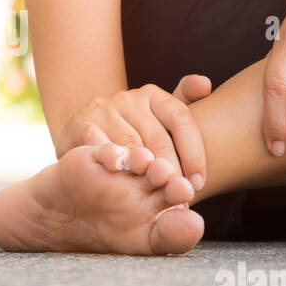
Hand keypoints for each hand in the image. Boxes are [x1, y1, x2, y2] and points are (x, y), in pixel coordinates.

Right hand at [57, 76, 212, 188]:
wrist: (79, 136)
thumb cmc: (126, 133)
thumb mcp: (156, 120)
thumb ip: (183, 107)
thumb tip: (205, 84)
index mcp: (153, 95)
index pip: (181, 119)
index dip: (194, 152)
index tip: (198, 182)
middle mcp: (128, 98)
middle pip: (158, 138)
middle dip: (173, 172)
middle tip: (180, 198)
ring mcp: (103, 109)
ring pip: (132, 148)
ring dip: (146, 177)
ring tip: (159, 200)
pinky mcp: (80, 124)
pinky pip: (103, 150)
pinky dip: (116, 170)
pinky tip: (125, 189)